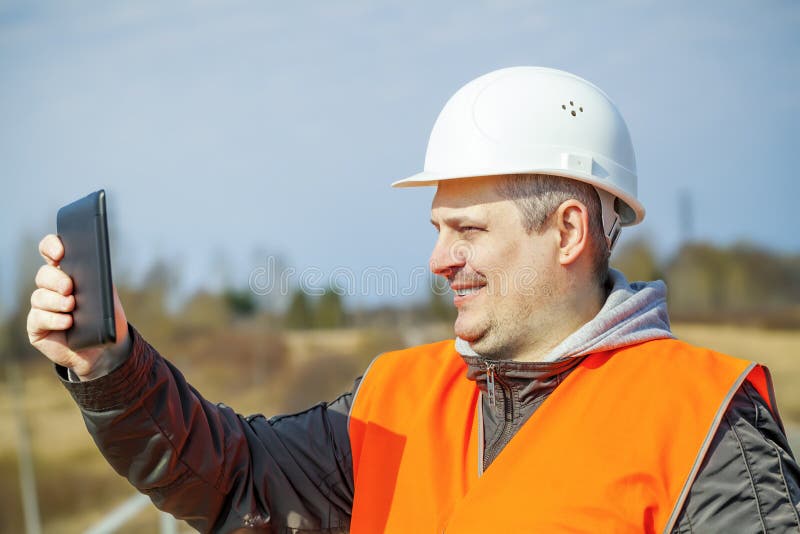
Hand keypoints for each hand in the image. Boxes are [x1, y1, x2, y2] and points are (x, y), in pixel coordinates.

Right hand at [27, 234, 129, 380]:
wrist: (106, 349)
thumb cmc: (106, 318)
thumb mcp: (108, 296)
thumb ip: (99, 280)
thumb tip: (91, 270)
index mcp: (67, 273)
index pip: (51, 251)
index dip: (51, 247)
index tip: (61, 252)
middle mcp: (51, 288)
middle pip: (43, 274)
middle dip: (56, 279)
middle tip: (70, 287)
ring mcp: (42, 307)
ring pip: (39, 296)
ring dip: (56, 302)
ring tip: (72, 307)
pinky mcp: (37, 327)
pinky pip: (39, 318)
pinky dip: (54, 319)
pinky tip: (68, 322)